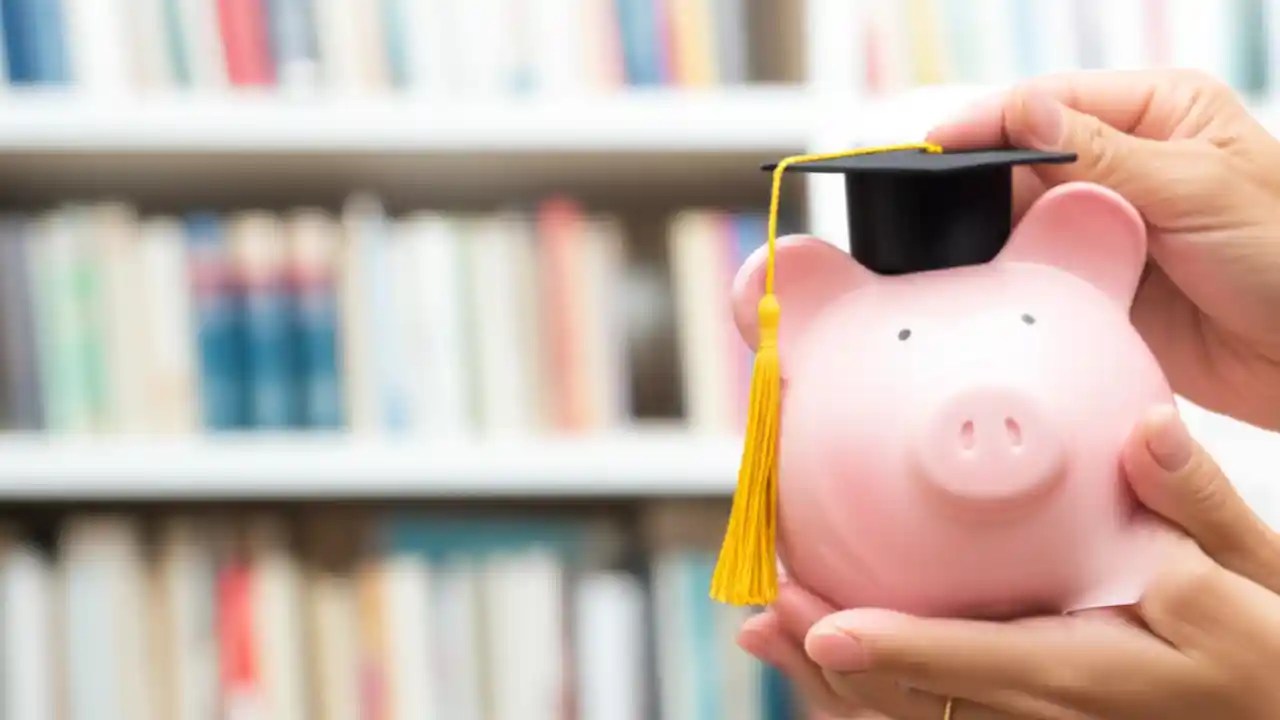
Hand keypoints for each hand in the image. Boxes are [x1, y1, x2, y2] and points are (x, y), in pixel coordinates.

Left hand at [740, 405, 1279, 718]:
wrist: (1270, 705)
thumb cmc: (1261, 650)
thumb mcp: (1250, 573)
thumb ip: (1192, 503)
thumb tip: (1146, 428)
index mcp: (1093, 673)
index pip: (977, 663)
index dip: (897, 649)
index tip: (823, 626)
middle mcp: (1047, 717)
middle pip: (917, 705)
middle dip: (833, 664)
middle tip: (766, 612)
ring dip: (833, 683)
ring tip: (766, 633)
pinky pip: (933, 719)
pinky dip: (869, 691)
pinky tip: (825, 654)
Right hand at [927, 70, 1279, 430]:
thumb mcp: (1197, 188)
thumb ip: (1103, 153)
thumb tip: (1021, 111)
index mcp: (1156, 115)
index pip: (1054, 104)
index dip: (993, 121)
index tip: (938, 142)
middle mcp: (1124, 166)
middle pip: (1025, 161)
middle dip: (981, 181)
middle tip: (930, 202)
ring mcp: (1104, 227)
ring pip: (1022, 220)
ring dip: (991, 235)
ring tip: (946, 246)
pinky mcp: (1092, 283)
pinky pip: (1034, 275)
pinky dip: (1008, 281)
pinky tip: (982, 285)